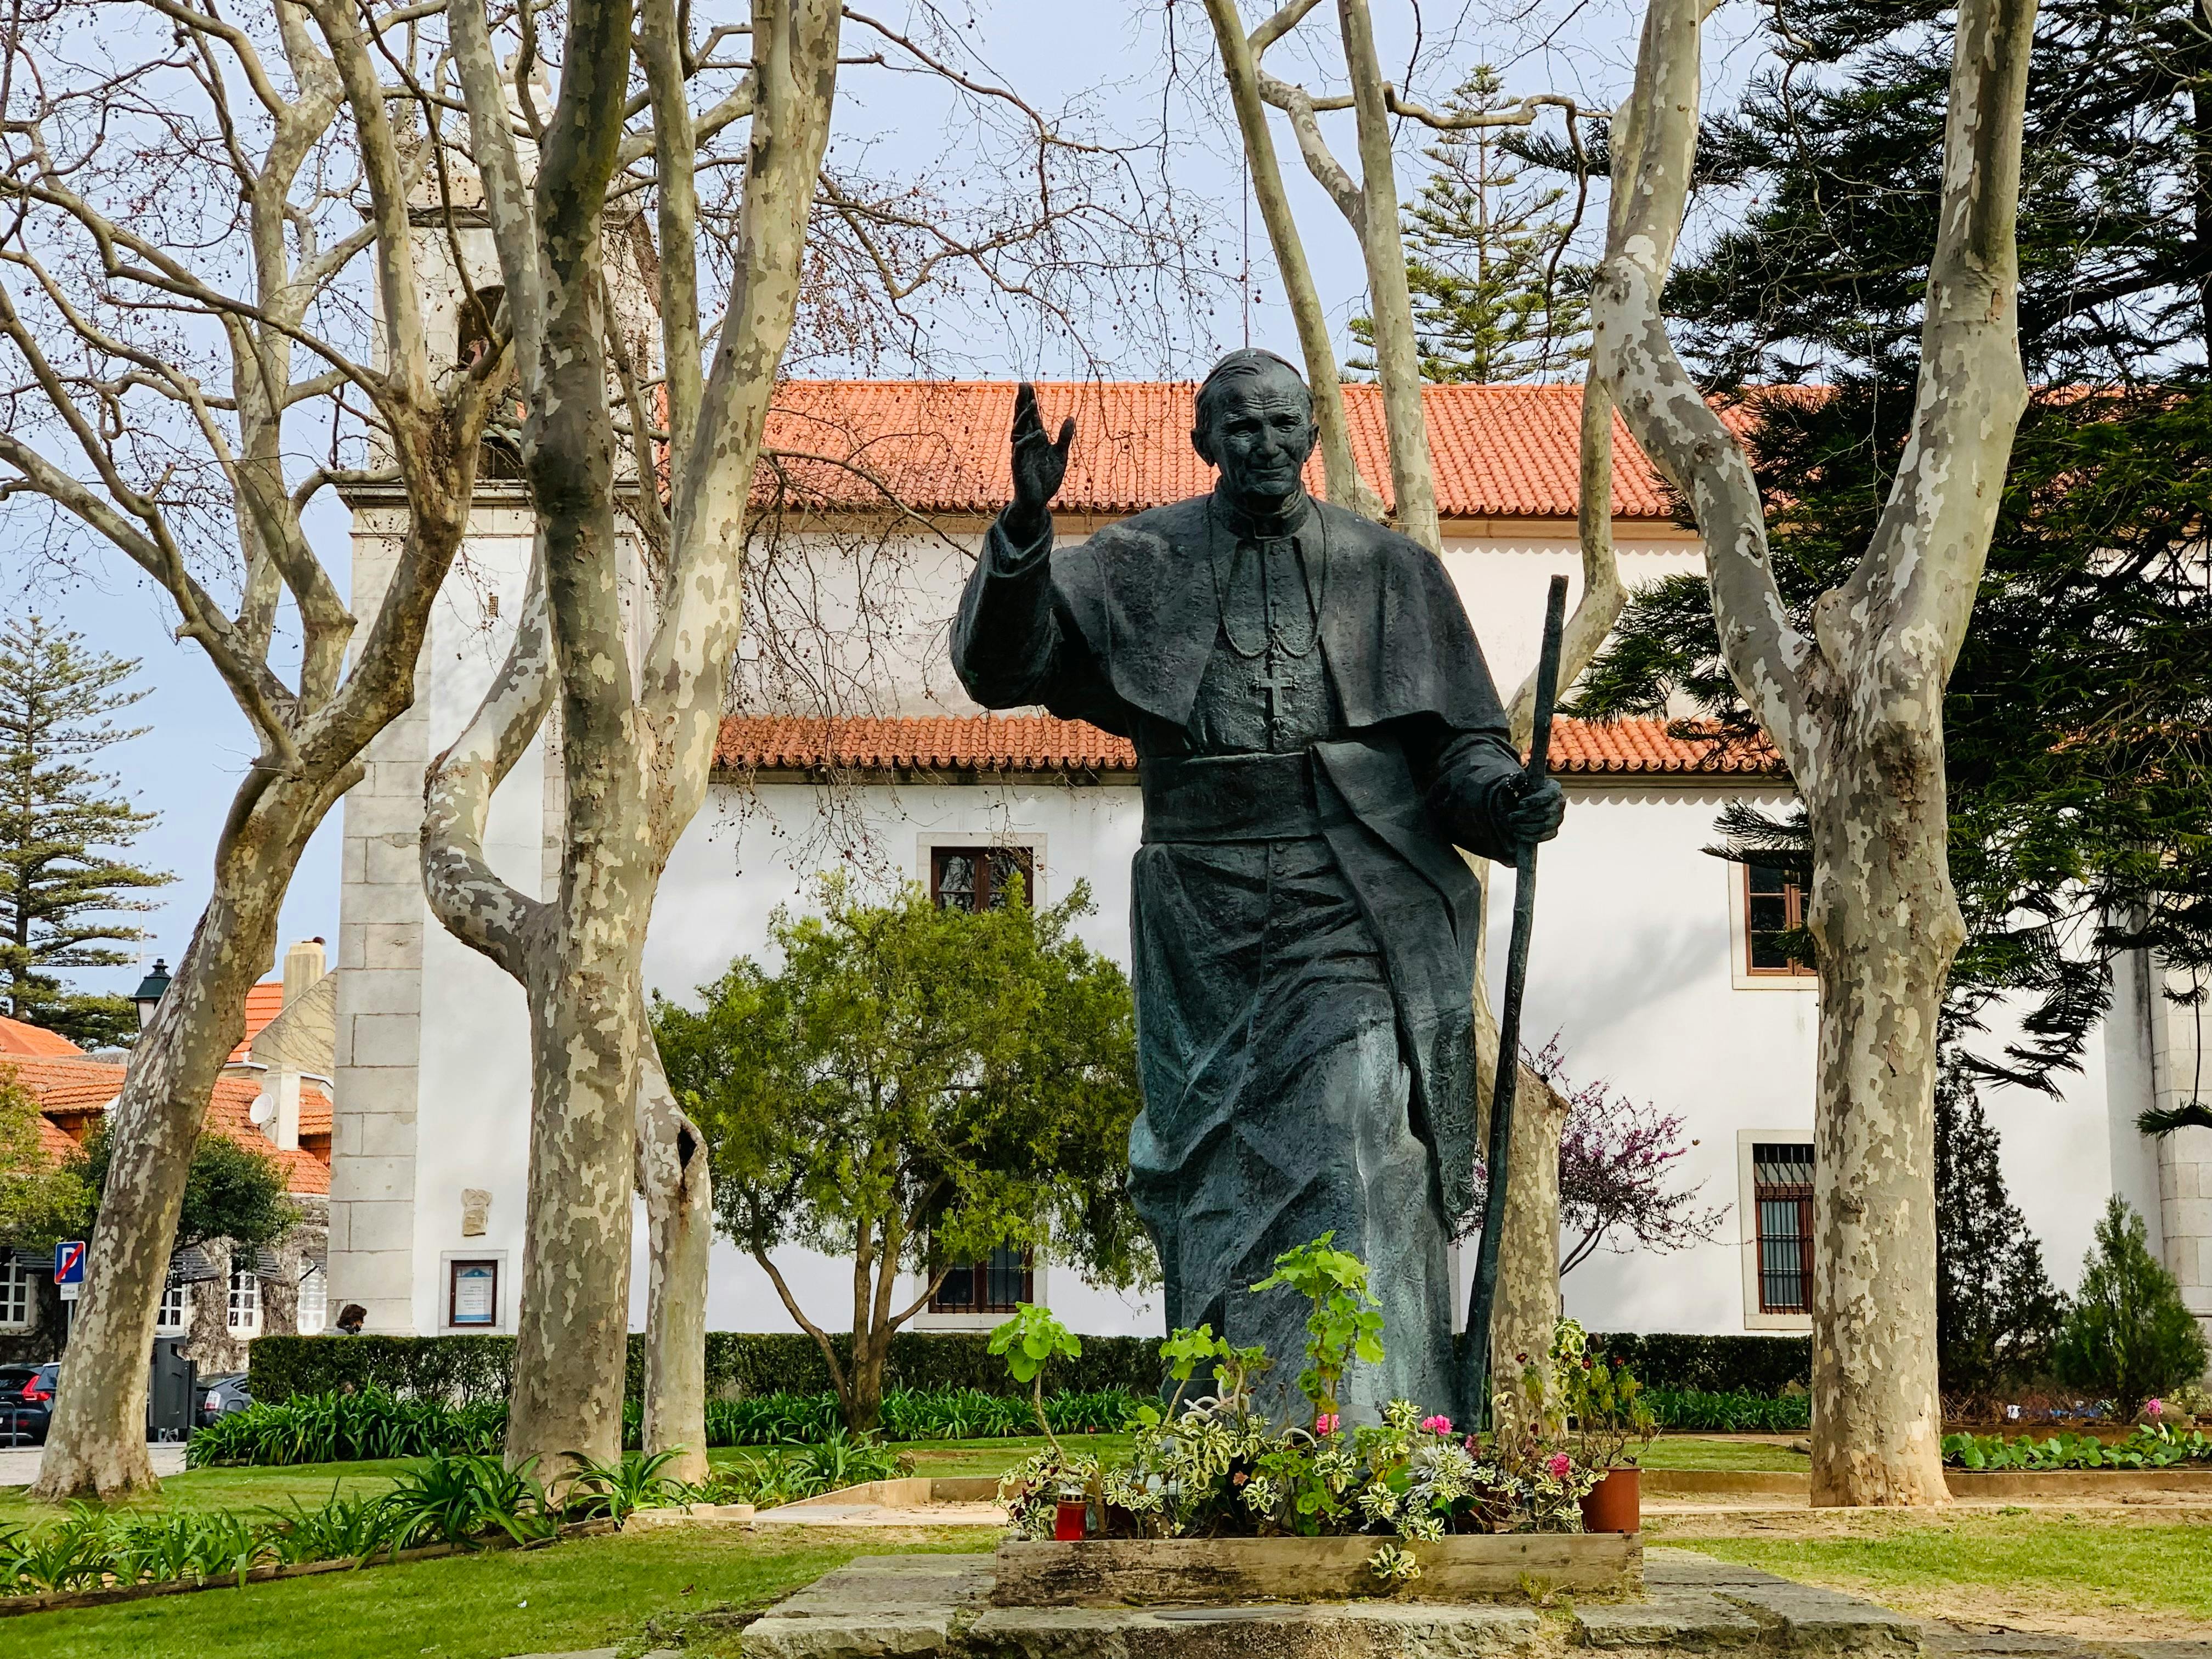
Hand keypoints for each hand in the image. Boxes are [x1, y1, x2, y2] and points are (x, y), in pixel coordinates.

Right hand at [1004, 381, 1073, 543]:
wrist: (1038, 501)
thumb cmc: (1047, 479)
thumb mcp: (1060, 455)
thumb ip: (1064, 437)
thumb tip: (1071, 417)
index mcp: (1036, 439)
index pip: (1032, 417)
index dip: (1030, 401)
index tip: (1027, 384)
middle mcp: (1026, 443)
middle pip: (1022, 418)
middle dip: (1022, 402)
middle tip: (1022, 384)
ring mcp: (1021, 454)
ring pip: (1019, 431)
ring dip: (1024, 417)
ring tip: (1031, 404)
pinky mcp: (1019, 466)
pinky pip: (1021, 450)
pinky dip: (1029, 441)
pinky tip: (1038, 433)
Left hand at [1503, 774, 1565, 848]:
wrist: (1521, 809)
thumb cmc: (1520, 793)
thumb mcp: (1517, 785)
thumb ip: (1516, 780)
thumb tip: (1520, 776)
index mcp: (1553, 788)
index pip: (1549, 795)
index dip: (1535, 801)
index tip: (1520, 804)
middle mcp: (1560, 803)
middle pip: (1546, 812)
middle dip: (1526, 816)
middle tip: (1510, 817)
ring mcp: (1558, 818)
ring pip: (1544, 825)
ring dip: (1526, 827)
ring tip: (1512, 825)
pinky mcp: (1553, 832)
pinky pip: (1543, 837)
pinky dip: (1529, 837)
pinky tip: (1517, 834)